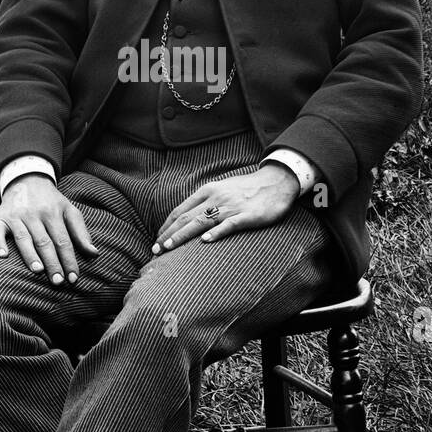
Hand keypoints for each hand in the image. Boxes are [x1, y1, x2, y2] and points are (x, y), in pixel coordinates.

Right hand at [0, 175, 97, 284]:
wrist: (26, 179)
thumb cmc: (51, 201)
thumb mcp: (69, 210)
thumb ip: (81, 232)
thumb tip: (95, 253)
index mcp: (53, 213)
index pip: (63, 240)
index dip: (69, 260)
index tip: (74, 278)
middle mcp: (35, 214)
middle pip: (44, 241)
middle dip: (52, 262)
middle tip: (58, 282)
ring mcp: (16, 216)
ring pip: (23, 238)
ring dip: (29, 255)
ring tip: (38, 271)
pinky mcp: (0, 218)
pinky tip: (3, 256)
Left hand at [151, 164, 300, 254]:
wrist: (276, 181)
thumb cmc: (248, 189)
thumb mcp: (222, 190)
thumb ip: (206, 202)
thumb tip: (187, 217)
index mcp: (207, 191)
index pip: (180, 210)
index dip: (166, 226)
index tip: (157, 240)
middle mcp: (215, 198)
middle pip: (186, 218)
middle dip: (168, 235)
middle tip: (155, 250)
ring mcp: (230, 206)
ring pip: (201, 222)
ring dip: (182, 236)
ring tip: (169, 248)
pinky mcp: (246, 215)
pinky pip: (228, 224)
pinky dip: (216, 232)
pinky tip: (205, 241)